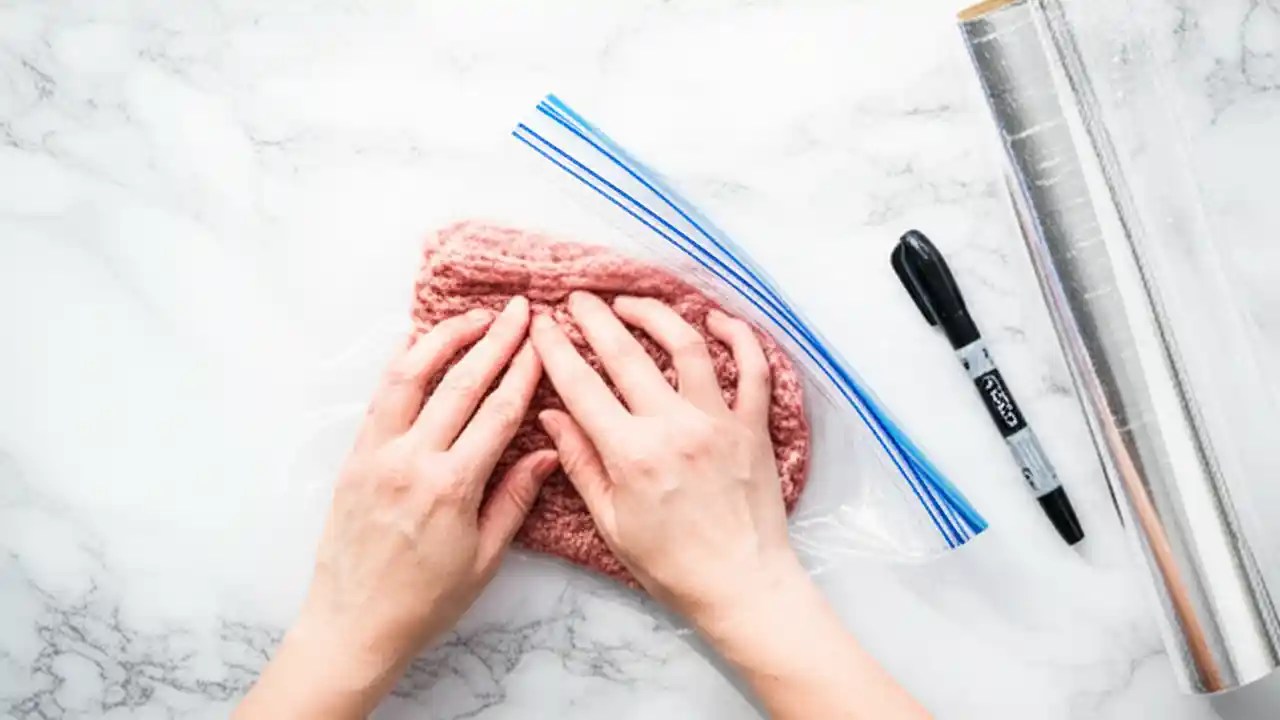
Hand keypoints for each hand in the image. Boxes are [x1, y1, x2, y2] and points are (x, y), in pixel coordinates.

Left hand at [237, 297, 557, 719]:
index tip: (539, 341)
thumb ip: (514, 499)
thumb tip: (547, 452)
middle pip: (460, 384)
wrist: (354, 626)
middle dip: (493, 340)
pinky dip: (401, 367)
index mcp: (452, 487)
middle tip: (517, 310)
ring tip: (471, 317)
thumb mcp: (485, 559)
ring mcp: (377, 456)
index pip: (497, 412)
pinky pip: (380, 400)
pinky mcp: (354, 459)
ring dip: (443, 340)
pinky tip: (418, 346)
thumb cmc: (426, 603)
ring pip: (410, 378)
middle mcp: (412, 461)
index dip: (522, 371)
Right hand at [530, 291, 799, 622]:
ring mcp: (718, 422)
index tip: (542, 325)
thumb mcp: (611, 523)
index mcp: (631, 454)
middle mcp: (674, 428)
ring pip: (687, 346)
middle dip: (596, 318)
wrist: (742, 586)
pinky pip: (752, 370)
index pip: (582, 386)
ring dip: (656, 314)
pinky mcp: (753, 427)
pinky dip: (738, 337)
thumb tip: (551, 416)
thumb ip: (581, 464)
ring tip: (632, 303)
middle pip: (627, 353)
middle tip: (579, 299)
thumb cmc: (672, 566)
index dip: (556, 349)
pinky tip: (716, 319)